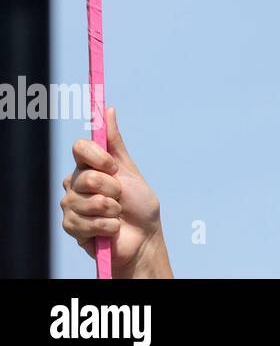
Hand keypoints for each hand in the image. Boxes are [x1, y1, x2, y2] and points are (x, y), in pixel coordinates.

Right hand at [60, 107, 171, 277]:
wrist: (143, 236)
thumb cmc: (139, 202)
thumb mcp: (129, 169)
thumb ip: (115, 142)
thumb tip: (107, 109)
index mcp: (88, 166)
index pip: (79, 147)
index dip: (98, 157)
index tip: (114, 167)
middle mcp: (75, 184)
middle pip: (86, 176)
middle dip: (113, 189)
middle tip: (120, 197)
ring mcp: (70, 205)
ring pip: (89, 201)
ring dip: (112, 210)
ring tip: (117, 215)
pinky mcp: (70, 227)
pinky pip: (88, 222)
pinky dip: (108, 226)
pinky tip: (110, 229)